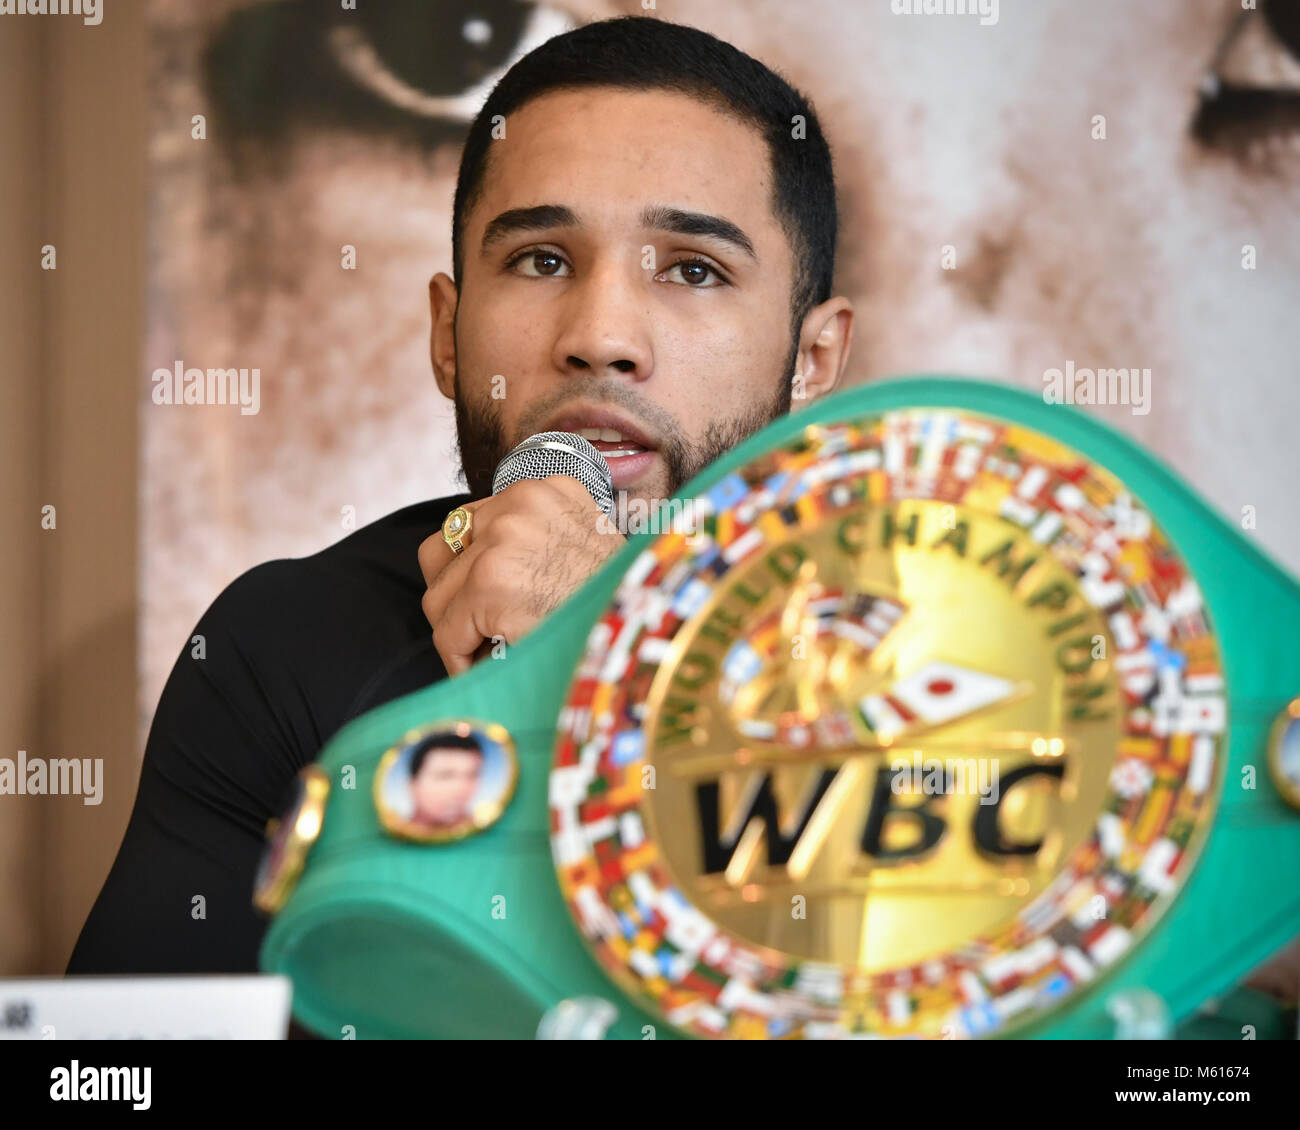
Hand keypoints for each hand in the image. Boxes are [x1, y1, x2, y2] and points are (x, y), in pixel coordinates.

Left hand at [417, 476, 625, 675]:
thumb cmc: (620, 607)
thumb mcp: (586, 548)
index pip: (469, 523)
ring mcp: (502, 539)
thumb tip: (485, 560)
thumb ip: (539, 540)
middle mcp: (521, 501)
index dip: (473, 572)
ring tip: (497, 651)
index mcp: (547, 488)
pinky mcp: (488, 582)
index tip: (494, 602)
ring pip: (438, 596)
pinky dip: (464, 660)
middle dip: (454, 597)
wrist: (648, 636)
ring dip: (462, 631)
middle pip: (440, 551)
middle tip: (483, 627)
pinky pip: (447, 633)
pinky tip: (497, 665)